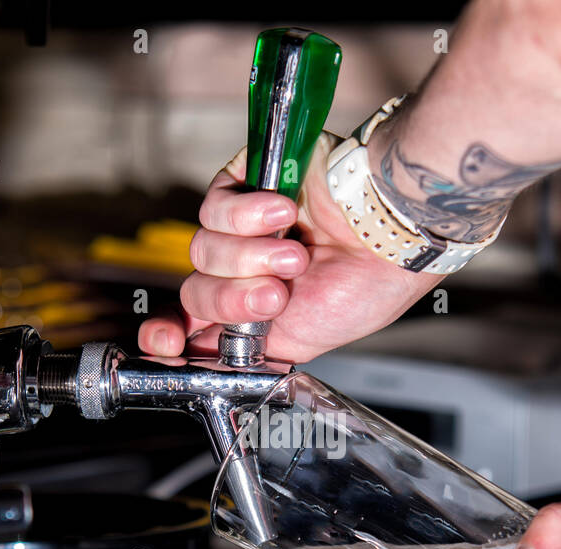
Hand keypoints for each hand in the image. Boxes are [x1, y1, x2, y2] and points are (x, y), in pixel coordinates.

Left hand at [138, 135, 438, 362]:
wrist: (397, 232)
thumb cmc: (369, 286)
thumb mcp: (302, 340)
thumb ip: (249, 347)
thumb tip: (200, 355)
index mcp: (253, 313)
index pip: (189, 325)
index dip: (167, 334)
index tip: (163, 341)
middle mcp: (243, 272)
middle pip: (196, 291)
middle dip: (231, 300)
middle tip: (276, 296)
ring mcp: (242, 230)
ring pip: (203, 251)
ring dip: (248, 258)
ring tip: (295, 256)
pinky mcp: (245, 183)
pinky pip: (216, 206)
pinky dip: (246, 214)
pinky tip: (284, 211)